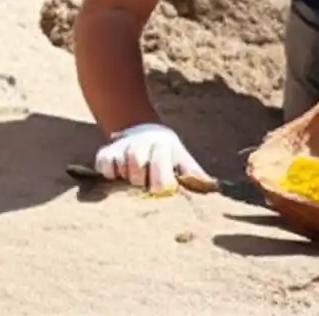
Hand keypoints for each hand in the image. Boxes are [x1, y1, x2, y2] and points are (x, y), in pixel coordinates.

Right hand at [93, 123, 211, 193]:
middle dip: (142, 182)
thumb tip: (214, 189)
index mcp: (163, 146)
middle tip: (146, 181)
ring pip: (121, 168)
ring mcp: (122, 147)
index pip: (159, 177)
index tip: (164, 185)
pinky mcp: (106, 151)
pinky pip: (103, 165)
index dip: (161, 185)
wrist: (144, 130)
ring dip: (127, 177)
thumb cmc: (168, 153)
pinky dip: (108, 172)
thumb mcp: (183, 160)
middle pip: (136, 173)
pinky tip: (117, 174)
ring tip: (134, 176)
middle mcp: (142, 144)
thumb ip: (195, 175)